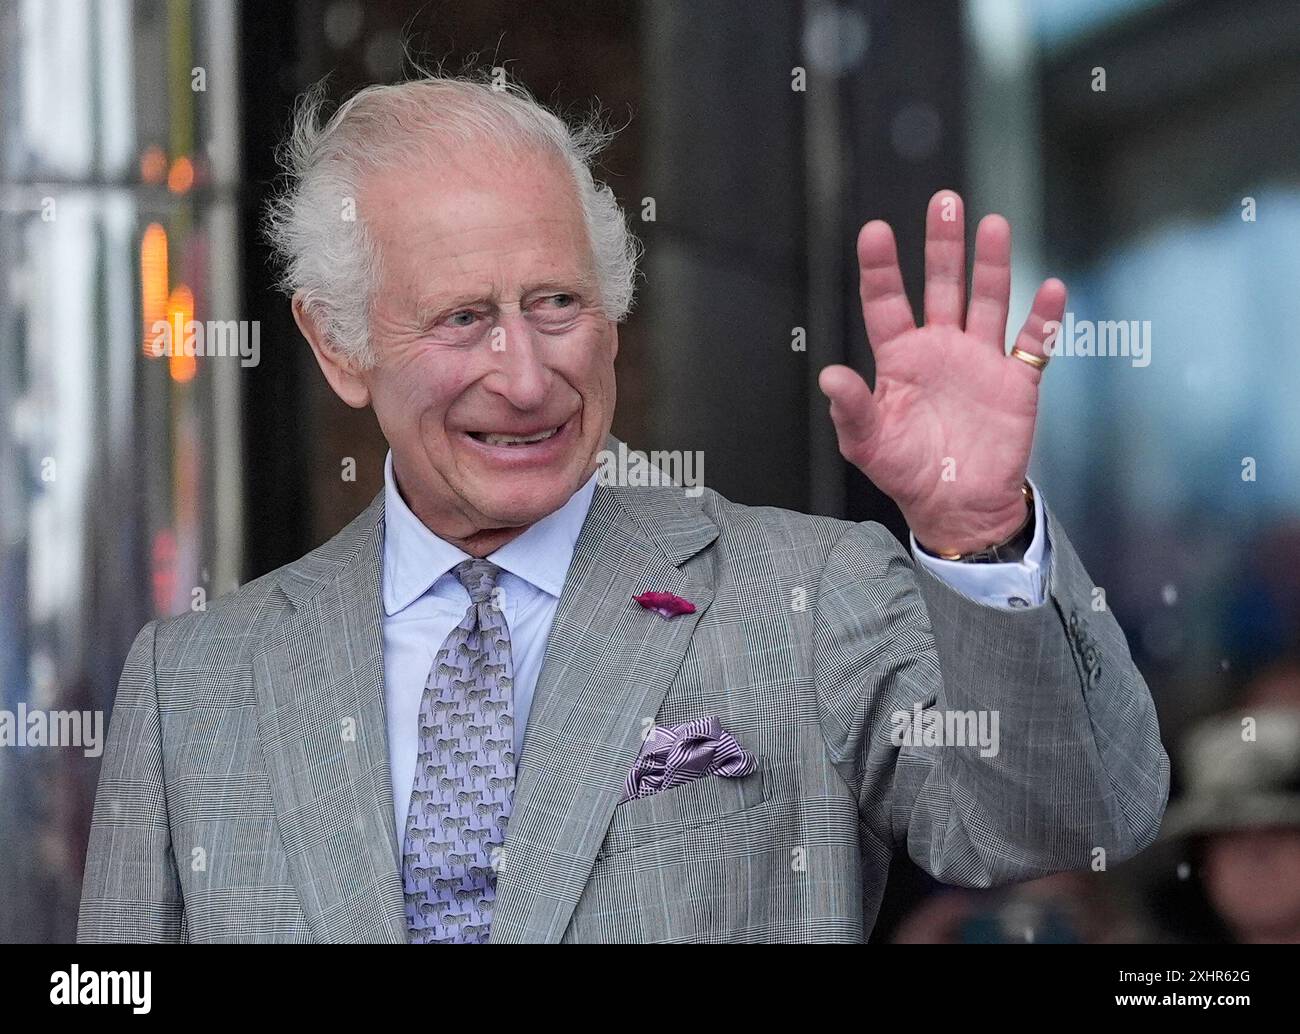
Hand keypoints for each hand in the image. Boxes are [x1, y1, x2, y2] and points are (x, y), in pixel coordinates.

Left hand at [818, 190, 1065, 554]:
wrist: (957, 507)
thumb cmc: (907, 473)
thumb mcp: (868, 445)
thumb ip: (851, 410)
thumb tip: (830, 376)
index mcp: (900, 358)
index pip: (887, 303)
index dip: (881, 268)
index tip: (876, 232)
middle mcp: (940, 348)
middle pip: (942, 286)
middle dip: (943, 246)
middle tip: (945, 203)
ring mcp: (980, 360)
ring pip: (987, 300)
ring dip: (991, 264)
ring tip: (992, 225)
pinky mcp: (1016, 382)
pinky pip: (1033, 343)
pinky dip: (1044, 318)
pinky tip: (1051, 289)